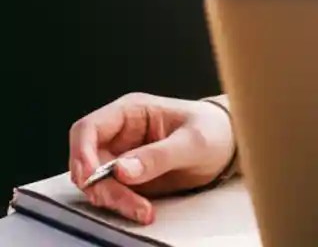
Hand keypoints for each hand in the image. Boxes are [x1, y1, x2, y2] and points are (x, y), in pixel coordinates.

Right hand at [67, 93, 235, 224]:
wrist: (230, 145)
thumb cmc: (214, 130)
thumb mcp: (193, 142)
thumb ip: (159, 155)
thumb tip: (122, 170)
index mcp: (131, 112)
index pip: (88, 128)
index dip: (81, 153)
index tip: (91, 176)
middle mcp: (121, 134)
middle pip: (89, 162)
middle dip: (102, 185)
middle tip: (126, 201)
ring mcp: (122, 157)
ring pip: (97, 183)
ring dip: (113, 199)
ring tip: (142, 210)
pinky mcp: (129, 178)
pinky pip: (114, 194)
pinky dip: (123, 205)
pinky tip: (144, 211)